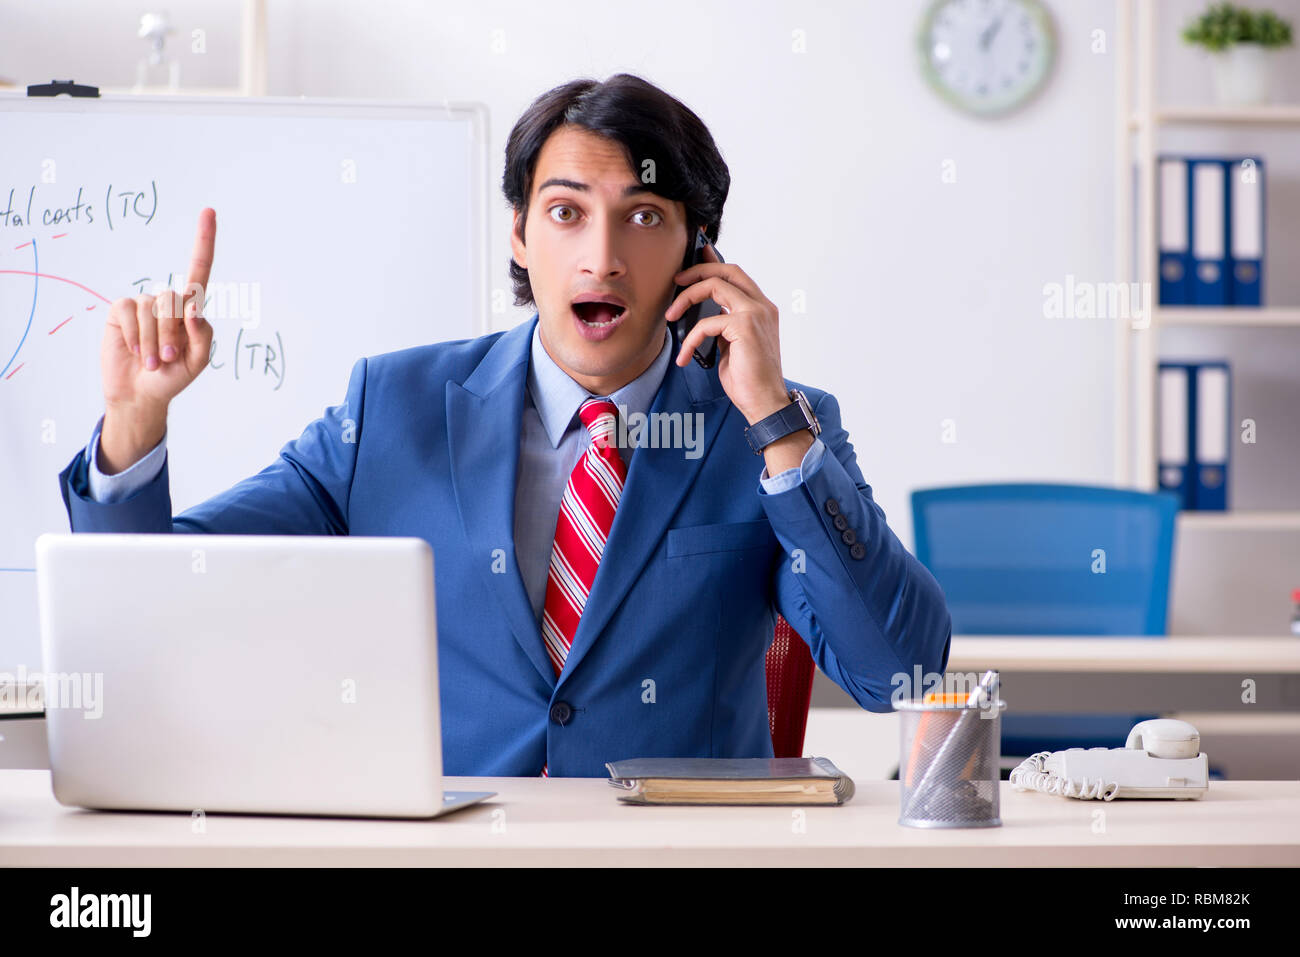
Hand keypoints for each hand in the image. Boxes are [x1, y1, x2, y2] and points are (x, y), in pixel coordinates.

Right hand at [98, 208, 215, 472]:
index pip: (199, 269)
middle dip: (173, 335)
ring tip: (154, 361)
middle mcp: (166, 300)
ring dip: (155, 342)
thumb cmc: (173, 376)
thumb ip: (202, 334)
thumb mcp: (198, 361)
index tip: (209, 211)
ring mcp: (142, 305)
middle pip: (174, 302)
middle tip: (170, 358)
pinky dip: (137, 336)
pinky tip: (136, 351)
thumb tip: (192, 305)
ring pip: (153, 309)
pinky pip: (130, 312)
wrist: (142, 394)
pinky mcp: (120, 312)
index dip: (204, 241)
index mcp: (189, 308)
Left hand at [666, 241, 790, 426]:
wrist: (765, 403)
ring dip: (687, 297)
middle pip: (728, 271)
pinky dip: (690, 339)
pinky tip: (685, 356)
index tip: (697, 256)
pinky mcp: (744, 327)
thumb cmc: (750, 381)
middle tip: (677, 280)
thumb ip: (724, 327)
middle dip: (698, 270)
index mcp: (762, 310)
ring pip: (715, 286)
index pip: (737, 276)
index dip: (715, 263)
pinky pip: (706, 323)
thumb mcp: (732, 346)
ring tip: (671, 315)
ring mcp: (755, 314)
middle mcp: (762, 307)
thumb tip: (706, 316)